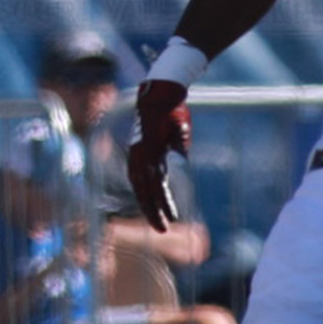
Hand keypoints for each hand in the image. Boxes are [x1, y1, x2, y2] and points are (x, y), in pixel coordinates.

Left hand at [127, 79, 190, 230]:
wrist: (162, 93)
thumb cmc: (171, 110)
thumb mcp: (178, 133)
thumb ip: (178, 147)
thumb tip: (180, 158)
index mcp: (151, 156)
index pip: (153, 185)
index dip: (159, 202)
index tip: (169, 218)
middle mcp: (143, 158)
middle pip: (146, 191)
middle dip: (153, 212)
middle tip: (162, 230)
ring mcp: (142, 155)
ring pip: (145, 188)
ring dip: (152, 207)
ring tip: (162, 225)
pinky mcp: (145, 150)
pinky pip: (148, 175)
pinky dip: (152, 191)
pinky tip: (158, 205)